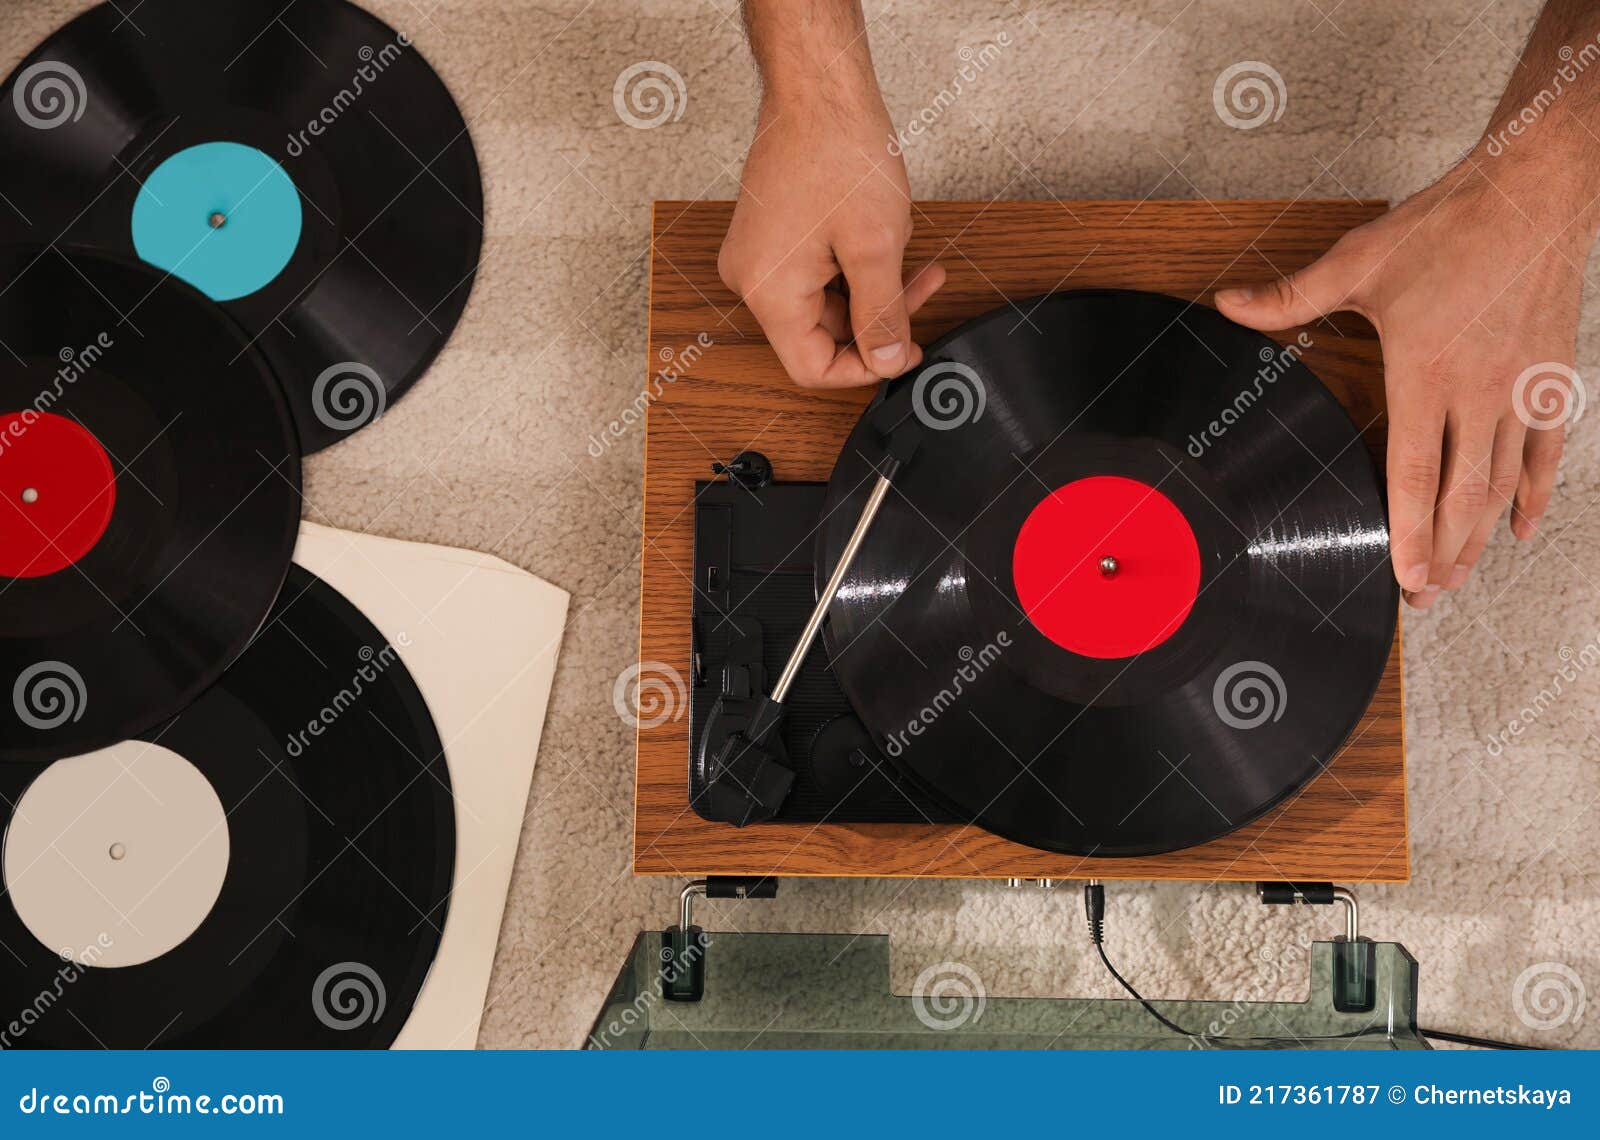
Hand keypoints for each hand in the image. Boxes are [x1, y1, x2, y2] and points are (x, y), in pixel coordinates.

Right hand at [719, 90, 944, 387]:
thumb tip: (886, 361)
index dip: (865, 369)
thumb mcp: (876, 247)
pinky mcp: (770, 236)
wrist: (819, 89)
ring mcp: (758, 256)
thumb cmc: (838, 149)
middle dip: (876, 318)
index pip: (812, 368)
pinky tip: (882, 241)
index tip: (903, 352)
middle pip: (818, 335)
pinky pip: (812, 274)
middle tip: (921, 291)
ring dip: (869, 290)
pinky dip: (851, 268)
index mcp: (769, 290)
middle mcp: (752, 278)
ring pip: (821, 303)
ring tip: (908, 256)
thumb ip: (882, 315)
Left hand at [1217, 159, 1588, 607]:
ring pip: (1501, 484)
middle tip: (1425, 597)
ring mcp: (1518, 389)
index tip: (1405, 578)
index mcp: (1425, 373)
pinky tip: (1521, 526)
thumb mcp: (1357, 262)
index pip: (1414, 474)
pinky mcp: (1548, 377)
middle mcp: (1477, 391)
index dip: (1409, 533)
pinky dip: (1535, 493)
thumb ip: (1290, 297)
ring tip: (1459, 577)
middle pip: (1460, 496)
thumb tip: (1228, 304)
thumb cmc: (1448, 227)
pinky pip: (1546, 451)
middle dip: (1442, 555)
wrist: (1533, 191)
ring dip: (1480, 537)